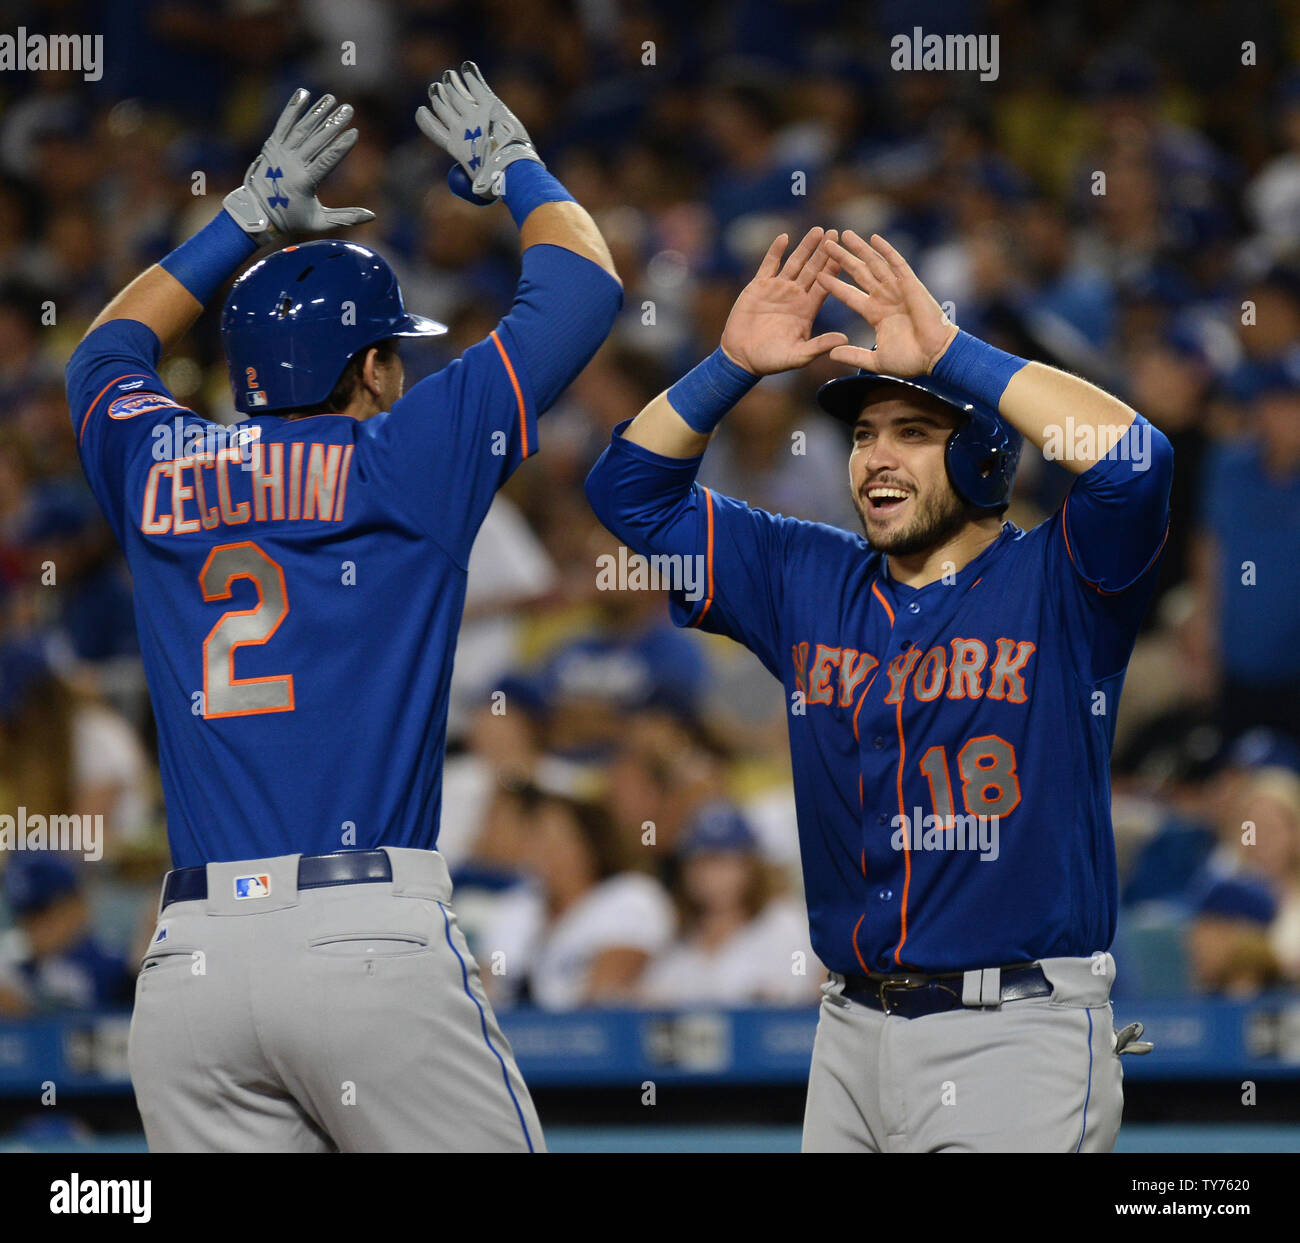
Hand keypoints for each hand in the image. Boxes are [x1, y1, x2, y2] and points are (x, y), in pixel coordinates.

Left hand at [223, 89, 374, 242]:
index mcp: (305, 182)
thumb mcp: (320, 223)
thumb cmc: (292, 219)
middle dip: (333, 123)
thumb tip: (373, 216)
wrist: (256, 212)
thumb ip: (346, 218)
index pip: (327, 160)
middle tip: (349, 109)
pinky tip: (304, 94)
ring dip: (317, 112)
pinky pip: (283, 123)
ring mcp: (280, 152)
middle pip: (316, 140)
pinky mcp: (271, 145)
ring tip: (332, 98)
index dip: (341, 146)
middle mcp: (292, 164)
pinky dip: (293, 108)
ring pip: (302, 128)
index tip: (355, 133)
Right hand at [416, 61, 541, 202]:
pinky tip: (468, 67)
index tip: (422, 111)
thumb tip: (469, 187)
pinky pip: (477, 86)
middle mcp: (460, 127)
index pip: (433, 129)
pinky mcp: (490, 104)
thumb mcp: (478, 189)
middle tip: (436, 88)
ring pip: (456, 92)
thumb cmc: (496, 182)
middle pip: (443, 107)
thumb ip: (471, 184)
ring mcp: (474, 114)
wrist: (510, 168)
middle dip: (438, 96)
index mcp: (454, 147)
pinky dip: (471, 75)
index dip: (426, 119)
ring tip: (449, 75)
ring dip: (452, 82)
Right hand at [719, 228, 848, 375]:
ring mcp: (777, 289)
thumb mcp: (798, 356)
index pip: (825, 284)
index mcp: (807, 309)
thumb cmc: (771, 360)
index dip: (834, 269)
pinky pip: (769, 264)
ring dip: (805, 247)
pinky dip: (776, 251)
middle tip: (836, 233)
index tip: (846, 254)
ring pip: (795, 263)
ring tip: (817, 230)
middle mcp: (795, 296)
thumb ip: (819, 346)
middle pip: (813, 269)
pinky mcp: (759, 286)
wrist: (741, 358)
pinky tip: (784, 237)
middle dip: (824, 251)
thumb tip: (845, 340)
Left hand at [817, 231, 957, 376]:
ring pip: (874, 264)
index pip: (849, 295)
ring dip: (860, 249)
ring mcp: (897, 289)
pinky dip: (886, 250)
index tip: (818, 274)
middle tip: (827, 244)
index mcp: (875, 314)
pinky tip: (873, 238)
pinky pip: (897, 263)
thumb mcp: (876, 360)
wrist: (935, 356)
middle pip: (858, 273)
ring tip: (843, 234)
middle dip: (843, 259)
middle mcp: (884, 298)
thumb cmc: (910, 360)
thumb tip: (831, 354)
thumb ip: (854, 356)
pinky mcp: (911, 284)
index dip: (834, 285)